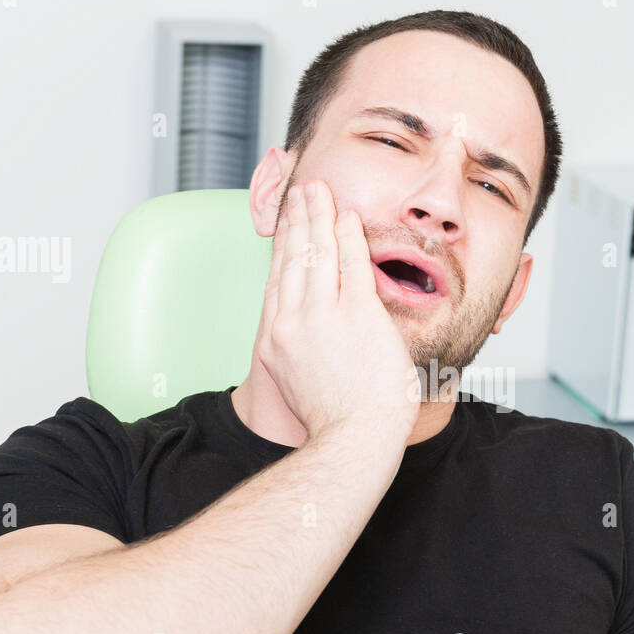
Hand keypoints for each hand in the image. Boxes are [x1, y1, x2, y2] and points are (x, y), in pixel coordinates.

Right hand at [254, 179, 420, 444]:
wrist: (352, 441)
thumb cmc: (337, 423)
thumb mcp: (300, 384)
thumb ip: (302, 355)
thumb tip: (317, 343)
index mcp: (276, 340)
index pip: (278, 280)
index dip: (283, 247)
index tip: (286, 224)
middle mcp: (293, 322)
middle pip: (293, 259)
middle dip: (297, 220)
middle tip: (301, 192)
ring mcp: (323, 316)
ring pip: (318, 254)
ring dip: (319, 217)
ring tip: (321, 191)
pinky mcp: (356, 314)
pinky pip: (351, 263)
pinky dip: (349, 236)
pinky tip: (349, 217)